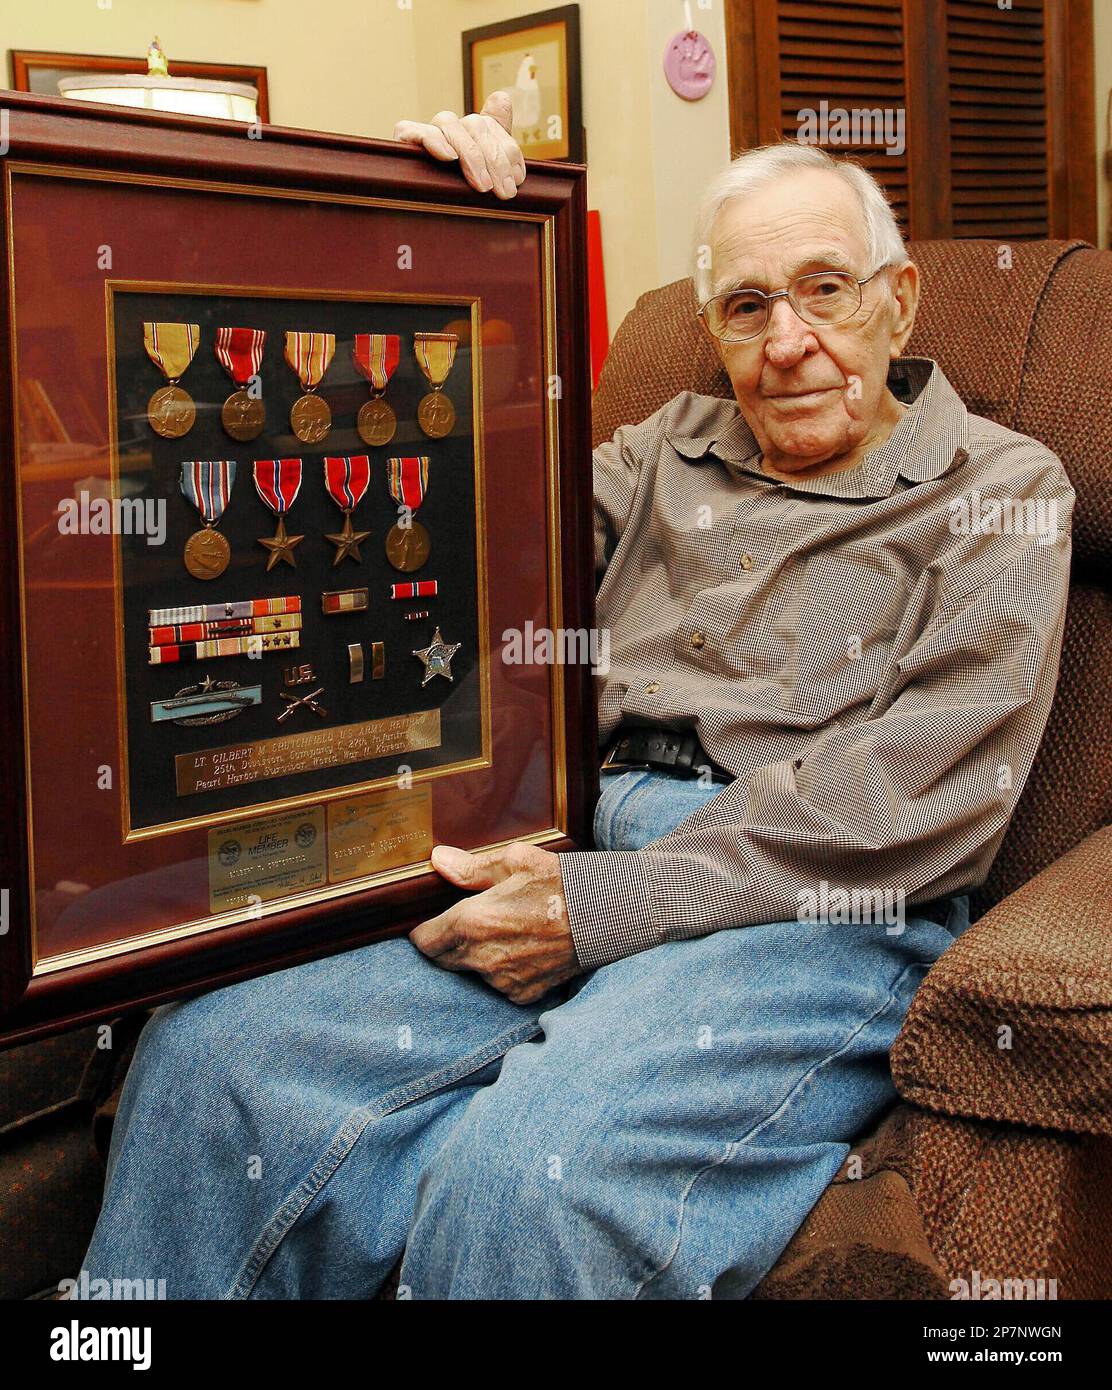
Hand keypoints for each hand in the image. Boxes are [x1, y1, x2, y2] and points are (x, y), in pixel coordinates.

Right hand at [393, 90, 524, 198]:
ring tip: (483, 185)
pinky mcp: (403, 138)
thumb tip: (502, 98)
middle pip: (476, 125)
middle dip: (496, 160)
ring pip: (449, 123)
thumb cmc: (457, 200)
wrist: (421, 216)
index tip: (517, 179)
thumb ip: (501, 145)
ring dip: (471, 155)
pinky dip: (434, 140)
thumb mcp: (487, 178)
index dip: (508, 149)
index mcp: (470, 133)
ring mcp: (426, 130)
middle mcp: (450, 127)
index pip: (492, 125)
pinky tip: (449, 157)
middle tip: (505, 192)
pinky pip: (413, 128)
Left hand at [410, 841, 577, 1003]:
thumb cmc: (562, 882)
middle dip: (447, 944)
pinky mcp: (524, 995)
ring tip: (505, 932)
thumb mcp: (516, 861)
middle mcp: (483, 959)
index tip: (431, 921)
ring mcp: (503, 981)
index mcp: (473, 922)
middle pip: (443, 960)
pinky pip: (499, 985)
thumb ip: (471, 867)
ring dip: (477, 957)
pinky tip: (524, 949)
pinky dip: (504, 971)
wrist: (609, 916)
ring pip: (472, 972)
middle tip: (470, 923)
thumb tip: (438, 860)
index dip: (423, 931)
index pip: (424, 941)